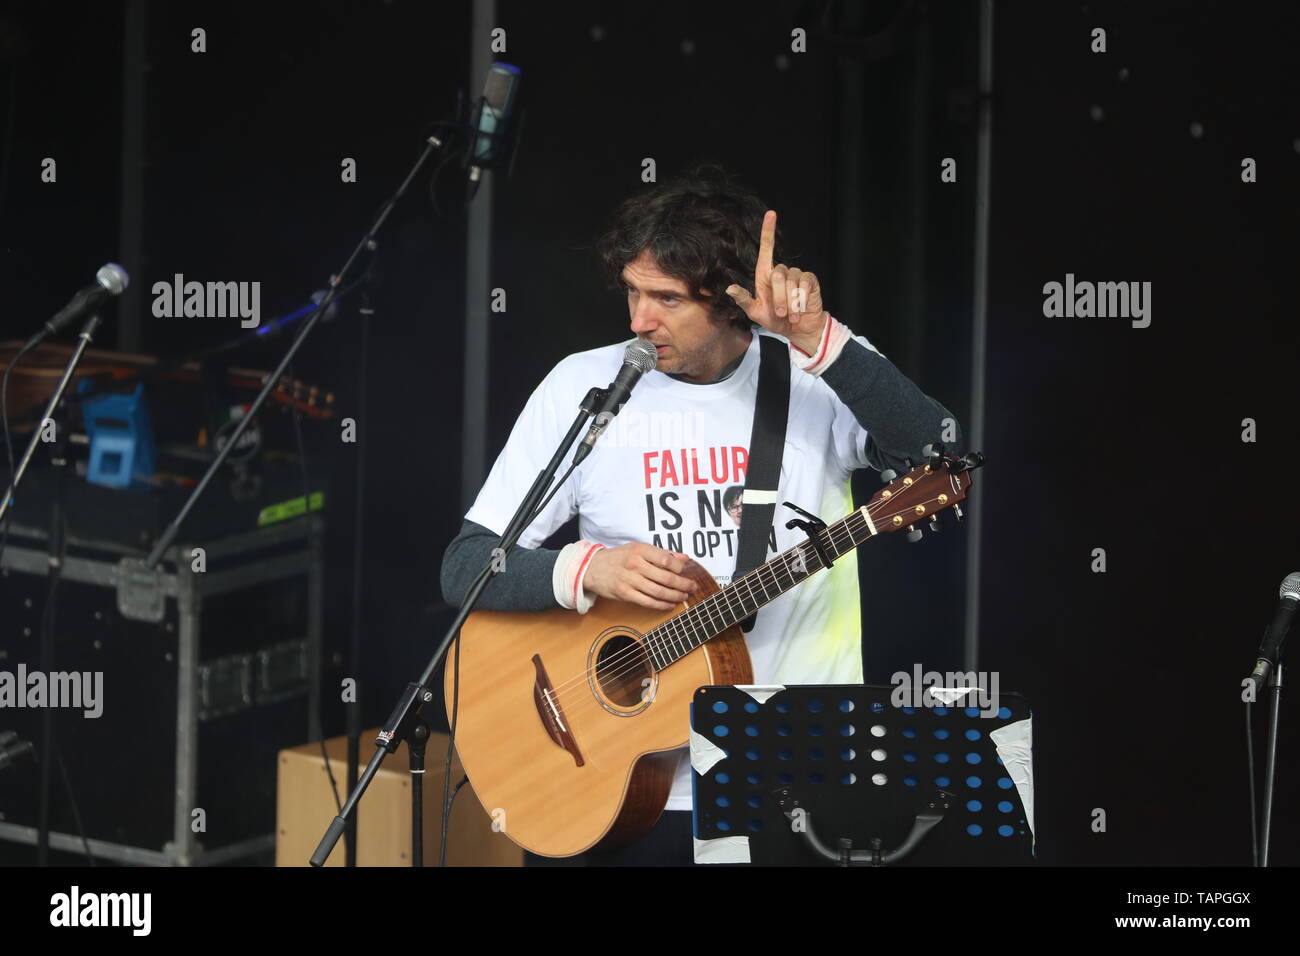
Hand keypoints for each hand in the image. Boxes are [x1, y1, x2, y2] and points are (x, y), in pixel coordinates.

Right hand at [583, 543, 697, 611]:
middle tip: (693, 587)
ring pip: (658, 591)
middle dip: (683, 584)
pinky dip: (661, 605)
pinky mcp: (625, 593)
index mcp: (640, 550)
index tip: (687, 572)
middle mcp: (635, 564)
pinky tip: (670, 604)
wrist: (592, 568)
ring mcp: (629, 580)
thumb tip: (684, 558)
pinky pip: (647, 602)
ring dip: (675, 596)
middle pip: (666, 578)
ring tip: (683, 597)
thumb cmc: (618, 557)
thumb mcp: (638, 549)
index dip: (681, 568)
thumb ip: (662, 553)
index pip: (667, 560)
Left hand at [725, 209, 826, 354]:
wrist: (798, 330)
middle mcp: (781, 272)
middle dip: (778, 297)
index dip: (768, 231)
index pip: (767, 248)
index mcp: (766, 275)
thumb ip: (743, 300)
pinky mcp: (810, 280)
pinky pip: (804, 285)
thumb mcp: (755, 312)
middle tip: (780, 313)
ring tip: (791, 314)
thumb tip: (729, 288)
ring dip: (790, 302)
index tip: (771, 214)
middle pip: (778, 274)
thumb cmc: (776, 320)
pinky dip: (801, 300)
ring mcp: (796, 275)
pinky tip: (801, 309)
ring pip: (791, 282)